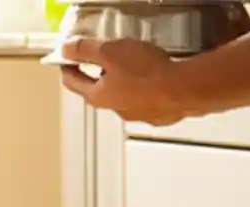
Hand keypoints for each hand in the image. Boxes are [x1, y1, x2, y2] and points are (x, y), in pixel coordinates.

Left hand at [57, 38, 190, 125]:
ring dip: (122, 84)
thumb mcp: (109, 51)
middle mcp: (115, 109)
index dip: (67, 67)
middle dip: (95, 76)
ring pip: (123, 97)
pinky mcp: (159, 114)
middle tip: (97, 62)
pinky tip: (154, 78)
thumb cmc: (147, 73)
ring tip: (130, 67)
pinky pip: (147, 100)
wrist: (183, 89)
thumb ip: (85, 50)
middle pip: (98, 91)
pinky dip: (146, 90)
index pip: (73, 82)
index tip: (66, 61)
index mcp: (99, 95)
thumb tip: (67, 50)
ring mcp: (138, 114)